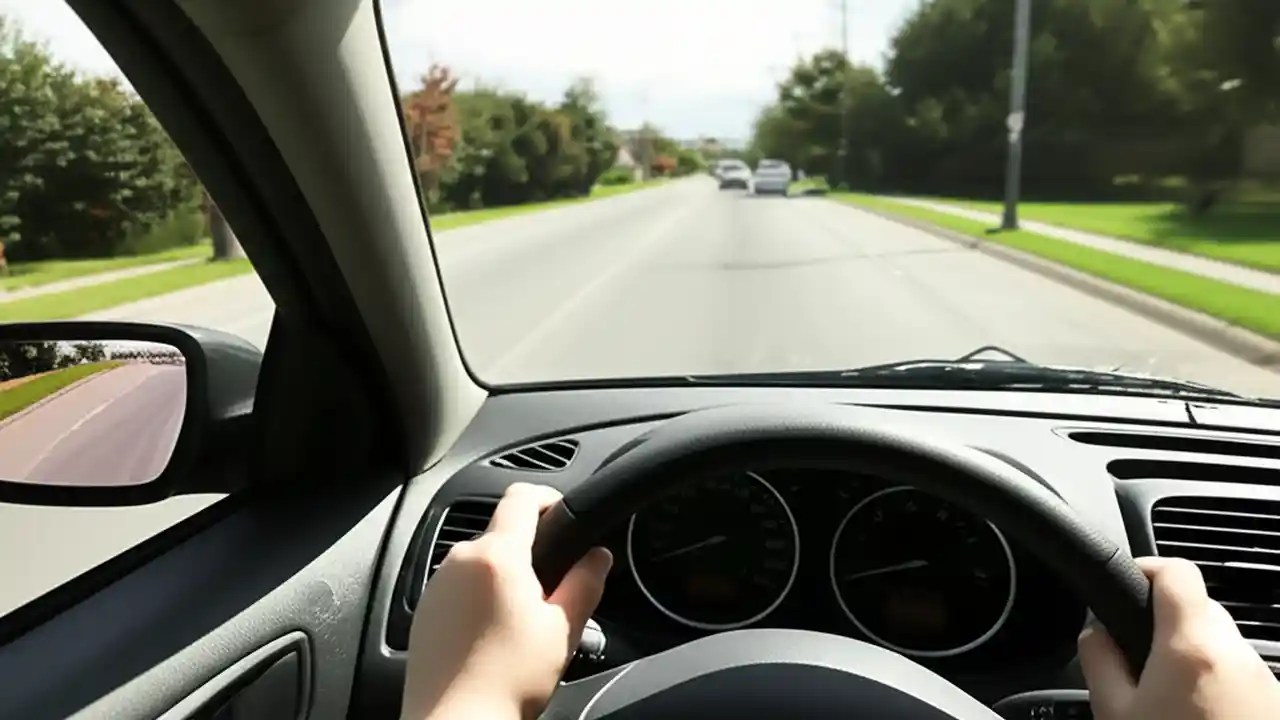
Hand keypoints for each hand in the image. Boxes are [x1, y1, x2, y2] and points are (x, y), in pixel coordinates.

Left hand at [400, 483, 613, 719]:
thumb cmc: (507, 681)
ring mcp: (436, 585)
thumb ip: (585, 583)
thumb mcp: (562, 629)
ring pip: (479, 561)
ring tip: (522, 619)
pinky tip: (494, 634)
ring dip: (503, 575)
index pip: (521, 497)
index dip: (548, 498)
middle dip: (529, 550)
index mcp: (496, 556)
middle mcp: (459, 560)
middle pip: (501, 531)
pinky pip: (458, 586)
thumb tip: (598, 557)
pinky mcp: (424, 609)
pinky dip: (479, 597)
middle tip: (552, 588)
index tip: (563, 513)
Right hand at [1078, 557, 1279, 719]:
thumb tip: (1095, 634)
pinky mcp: (1275, 703)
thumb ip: (1098, 660)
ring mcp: (1265, 679)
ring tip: (1167, 702)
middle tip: (1137, 658)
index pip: (1175, 570)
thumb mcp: (1114, 713)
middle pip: (1199, 609)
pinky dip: (1217, 687)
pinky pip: (1241, 678)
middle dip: (1166, 624)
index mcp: (1191, 643)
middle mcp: (1236, 652)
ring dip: (1193, 658)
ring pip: (1221, 647)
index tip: (1127, 586)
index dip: (1146, 570)